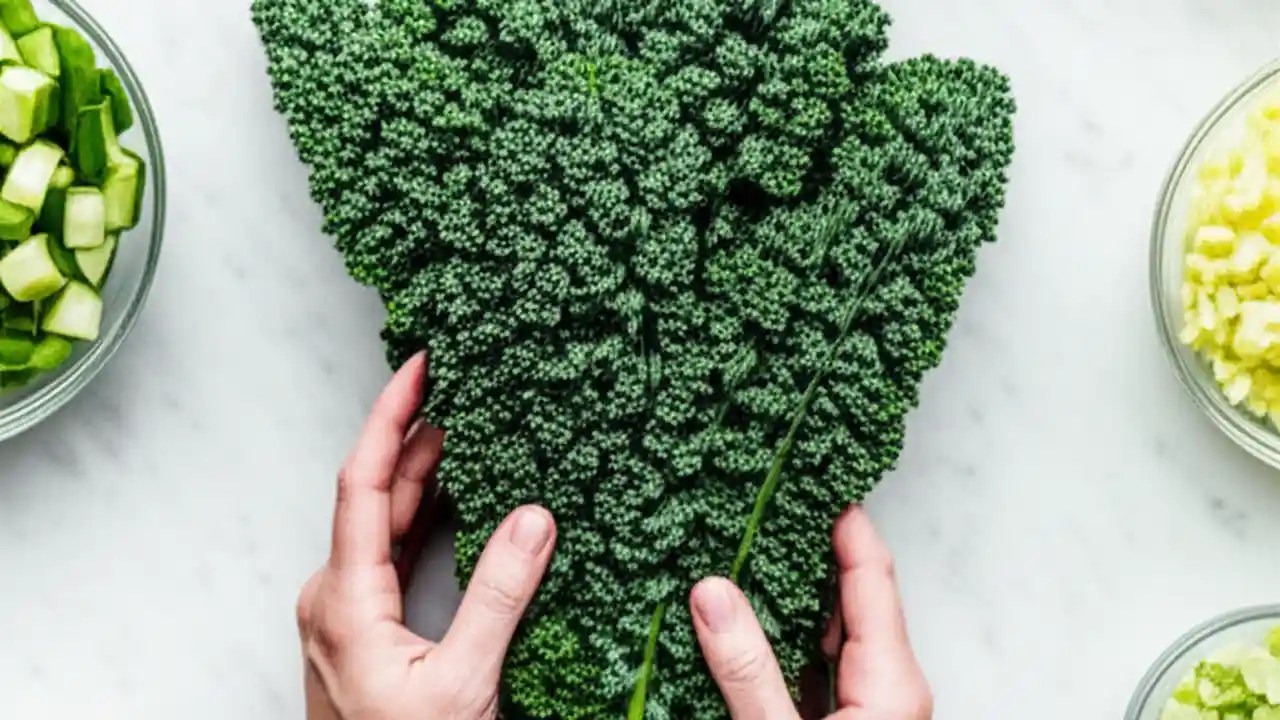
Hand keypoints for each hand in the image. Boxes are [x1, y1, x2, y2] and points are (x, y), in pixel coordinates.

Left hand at [296, 353, 556, 719]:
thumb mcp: (465, 682)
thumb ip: (499, 596)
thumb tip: (533, 518)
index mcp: (345, 598)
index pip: (362, 483)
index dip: (389, 417)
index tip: (417, 369)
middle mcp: (334, 596)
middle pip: (373, 495)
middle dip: (412, 435)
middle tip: (451, 384)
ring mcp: (344, 612)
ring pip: (381, 524)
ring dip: (418, 475)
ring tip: (459, 427)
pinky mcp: (361, 627)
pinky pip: (388, 553)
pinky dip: (420, 517)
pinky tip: (451, 499)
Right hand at [691, 506, 931, 719]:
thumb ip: (749, 672)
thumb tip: (713, 594)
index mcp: (891, 684)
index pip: (873, 578)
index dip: (848, 525)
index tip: (817, 482)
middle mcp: (888, 690)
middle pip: (853, 601)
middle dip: (809, 554)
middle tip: (768, 510)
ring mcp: (866, 709)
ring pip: (829, 637)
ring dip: (790, 601)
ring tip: (745, 557)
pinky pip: (815, 670)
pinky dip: (782, 644)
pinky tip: (745, 630)